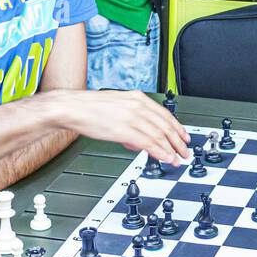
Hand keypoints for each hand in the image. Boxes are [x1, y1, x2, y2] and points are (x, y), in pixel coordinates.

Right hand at [53, 90, 192, 162]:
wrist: (71, 107)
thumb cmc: (90, 107)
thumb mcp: (117, 105)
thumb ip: (132, 117)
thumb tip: (140, 137)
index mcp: (137, 98)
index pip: (165, 114)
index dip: (177, 128)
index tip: (184, 137)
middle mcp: (137, 106)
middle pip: (166, 126)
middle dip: (178, 141)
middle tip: (185, 151)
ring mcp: (132, 118)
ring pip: (159, 135)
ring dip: (171, 149)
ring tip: (177, 159)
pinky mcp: (124, 130)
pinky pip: (148, 143)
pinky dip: (159, 152)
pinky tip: (165, 158)